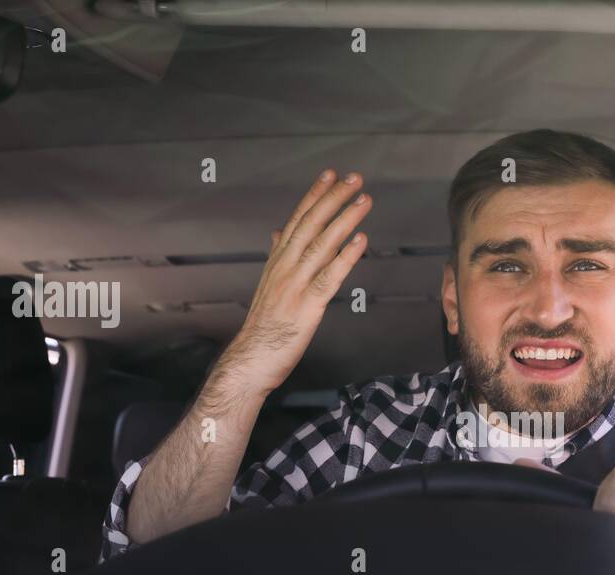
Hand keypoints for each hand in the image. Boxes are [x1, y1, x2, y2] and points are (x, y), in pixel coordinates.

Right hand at [225, 169, 372, 394]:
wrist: (252, 359)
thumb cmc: (263, 326)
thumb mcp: (268, 284)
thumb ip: (276, 256)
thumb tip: (279, 232)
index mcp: (278, 261)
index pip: (298, 219)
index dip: (315, 195)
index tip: (331, 175)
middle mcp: (285, 267)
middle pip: (311, 224)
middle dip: (334, 198)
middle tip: (354, 177)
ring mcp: (296, 285)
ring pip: (322, 244)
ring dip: (345, 219)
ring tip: (363, 200)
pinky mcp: (308, 306)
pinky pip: (329, 277)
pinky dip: (346, 257)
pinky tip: (360, 241)